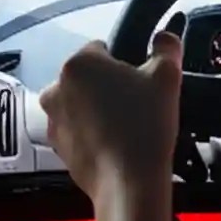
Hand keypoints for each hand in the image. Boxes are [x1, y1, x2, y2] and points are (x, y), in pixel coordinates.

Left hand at [38, 33, 182, 201]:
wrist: (129, 183)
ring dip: (97, 109)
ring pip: (81, 104)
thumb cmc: (145, 124)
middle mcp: (56, 88)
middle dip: (108, 86)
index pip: (102, 49)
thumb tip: (164, 37)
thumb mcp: (167, 77)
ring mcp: (53, 121)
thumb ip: (166, 47)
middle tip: (136, 105)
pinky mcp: (57, 148)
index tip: (141, 83)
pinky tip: (115, 146)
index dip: (125, 63)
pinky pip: (77, 131)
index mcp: (78, 64)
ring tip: (126, 128)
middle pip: (88, 77)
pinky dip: (92, 134)